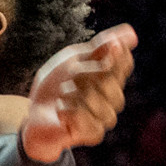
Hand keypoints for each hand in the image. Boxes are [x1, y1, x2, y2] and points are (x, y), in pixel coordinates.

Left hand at [20, 24, 136, 161]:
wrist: (35, 113)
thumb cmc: (55, 85)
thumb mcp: (73, 59)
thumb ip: (99, 47)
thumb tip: (131, 32)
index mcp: (109, 76)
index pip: (124, 64)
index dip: (118, 54)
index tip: (110, 46)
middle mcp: (112, 96)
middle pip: (112, 81)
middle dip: (85, 74)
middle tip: (69, 76)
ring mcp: (105, 115)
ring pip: (100, 101)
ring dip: (74, 94)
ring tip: (62, 95)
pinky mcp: (94, 133)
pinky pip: (88, 119)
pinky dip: (69, 111)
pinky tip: (60, 109)